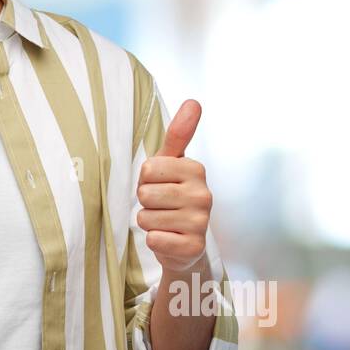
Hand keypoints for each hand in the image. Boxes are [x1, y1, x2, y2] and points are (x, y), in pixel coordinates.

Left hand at [136, 99, 211, 273]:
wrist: (184, 244)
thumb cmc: (172, 197)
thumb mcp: (172, 164)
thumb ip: (179, 134)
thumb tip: (194, 101)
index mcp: (196, 170)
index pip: (148, 169)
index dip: (146, 180)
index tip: (160, 185)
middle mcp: (204, 195)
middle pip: (145, 193)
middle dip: (146, 202)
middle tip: (161, 207)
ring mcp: (200, 222)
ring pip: (146, 217)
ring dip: (148, 222)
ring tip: (165, 222)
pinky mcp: (193, 248)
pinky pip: (154, 239)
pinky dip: (154, 241)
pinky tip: (168, 239)